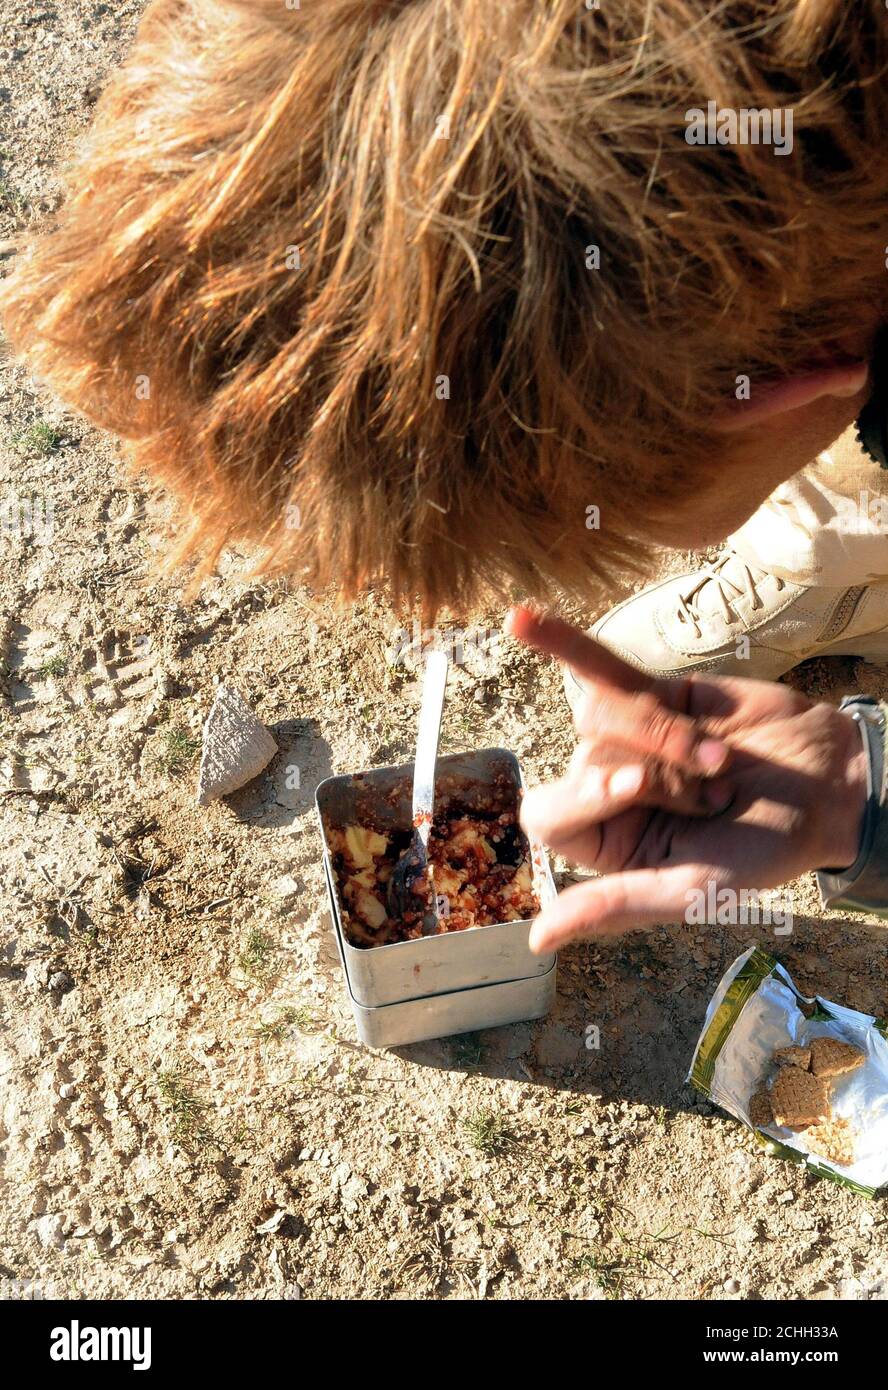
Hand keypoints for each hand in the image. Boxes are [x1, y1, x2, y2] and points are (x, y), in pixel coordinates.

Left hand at [506, 607, 867, 951]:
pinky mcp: (652, 693)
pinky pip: (599, 668)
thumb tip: (536, 941)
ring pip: (601, 715)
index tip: (638, 784)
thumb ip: (613, 906)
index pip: (552, 815)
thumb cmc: (763, 849)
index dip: (586, 795)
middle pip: (582, 761)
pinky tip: (521, 619)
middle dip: (649, 768)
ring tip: (721, 761)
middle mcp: (606, 790)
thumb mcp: (691, 889)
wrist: (828, 785)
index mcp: (605, 844)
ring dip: (666, 734)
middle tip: (711, 788)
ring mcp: (625, 738)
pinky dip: (561, 642)